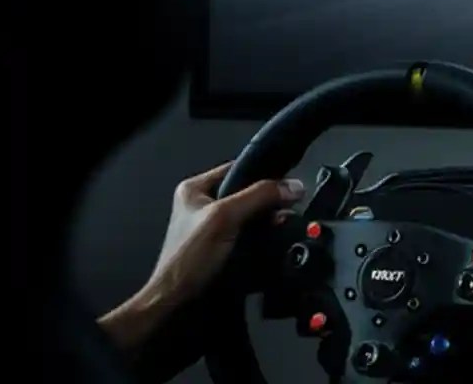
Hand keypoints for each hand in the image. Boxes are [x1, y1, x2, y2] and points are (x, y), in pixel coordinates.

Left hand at [98, 161, 304, 355]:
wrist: (176, 303)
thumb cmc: (191, 257)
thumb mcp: (225, 217)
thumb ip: (259, 196)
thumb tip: (296, 186)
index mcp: (195, 188)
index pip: (238, 169)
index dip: (264, 173)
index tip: (290, 183)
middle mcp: (204, 205)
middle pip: (248, 193)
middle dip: (270, 201)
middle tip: (290, 208)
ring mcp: (213, 228)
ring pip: (252, 215)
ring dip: (270, 221)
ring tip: (287, 225)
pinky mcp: (223, 248)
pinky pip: (251, 235)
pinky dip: (265, 237)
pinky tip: (278, 240)